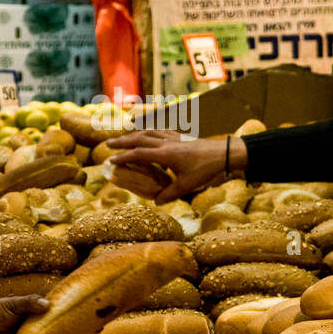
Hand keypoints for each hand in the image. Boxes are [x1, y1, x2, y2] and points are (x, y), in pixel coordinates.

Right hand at [106, 131, 247, 203]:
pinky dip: (151, 132)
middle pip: (139, 139)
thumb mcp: (187, 185)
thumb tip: (156, 202)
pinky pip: (161, 131)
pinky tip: (149, 134)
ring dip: (134, 135)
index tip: (110, 159)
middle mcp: (166, 143)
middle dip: (122, 141)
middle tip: (108, 143)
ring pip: (149, 132)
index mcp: (165, 155)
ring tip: (124, 138)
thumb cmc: (205, 170)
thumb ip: (170, 194)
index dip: (123, 156)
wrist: (224, 153)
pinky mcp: (181, 137)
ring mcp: (174, 138)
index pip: (139, 154)